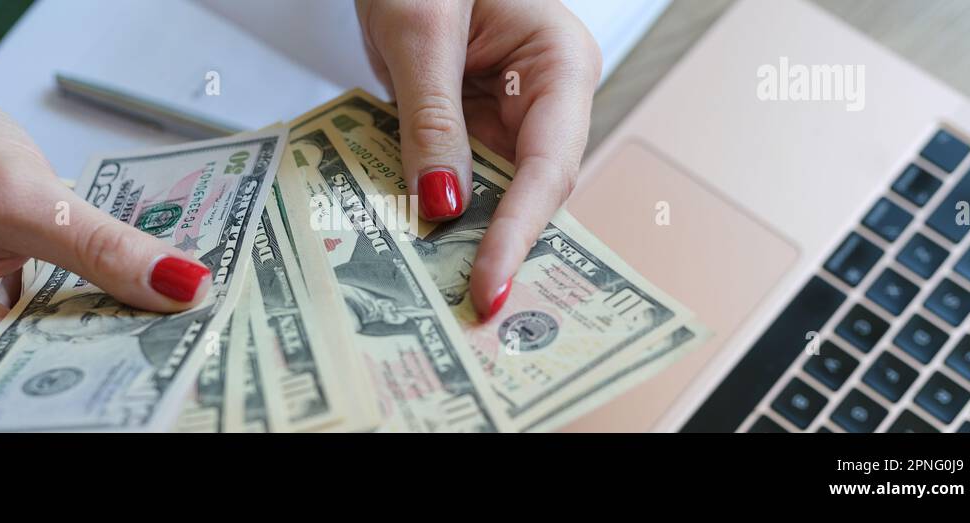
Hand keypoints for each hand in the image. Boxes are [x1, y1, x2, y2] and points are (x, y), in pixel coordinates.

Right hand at [0, 76, 211, 393]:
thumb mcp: (20, 194)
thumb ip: (101, 247)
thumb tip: (185, 287)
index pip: (42, 376)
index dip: (119, 361)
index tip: (191, 344)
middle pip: (65, 370)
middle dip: (134, 344)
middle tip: (209, 322)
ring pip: (80, 345)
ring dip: (134, 322)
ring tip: (198, 305)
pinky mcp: (17, 314)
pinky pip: (79, 317)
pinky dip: (117, 299)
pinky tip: (165, 286)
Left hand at [355, 0, 600, 318]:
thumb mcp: (419, 33)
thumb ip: (432, 119)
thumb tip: (442, 207)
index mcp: (560, 65)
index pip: (547, 167)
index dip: (518, 232)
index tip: (487, 286)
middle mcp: (544, 95)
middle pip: (528, 190)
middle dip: (493, 246)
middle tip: (461, 311)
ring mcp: (505, 110)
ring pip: (491, 191)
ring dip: (459, 235)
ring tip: (430, 292)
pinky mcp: (466, 118)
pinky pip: (456, 172)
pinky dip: (432, 205)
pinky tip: (408, 243)